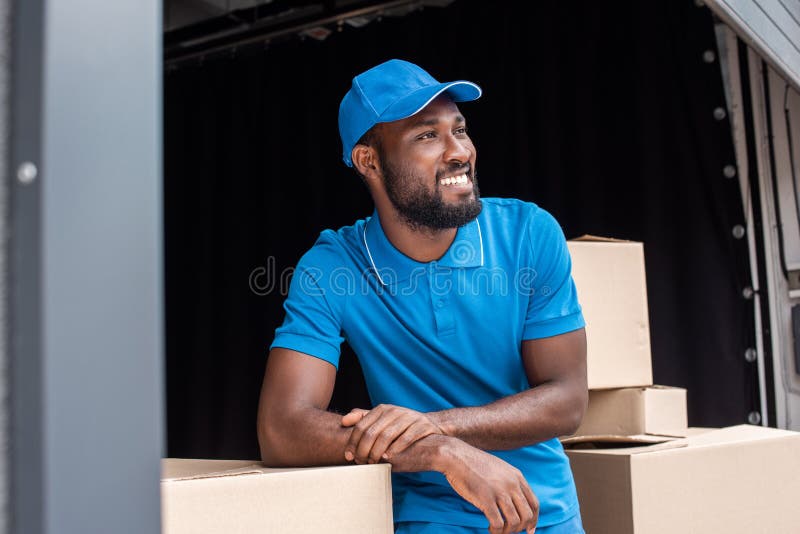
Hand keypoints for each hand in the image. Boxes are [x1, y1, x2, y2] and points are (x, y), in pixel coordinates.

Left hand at [341, 404, 444, 464]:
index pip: (361, 426)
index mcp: (382, 409)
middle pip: (372, 432)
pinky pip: (405, 439)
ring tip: (372, 462)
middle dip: (363, 450)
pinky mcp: (421, 426)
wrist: (432, 425)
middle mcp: (394, 411)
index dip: (352, 442)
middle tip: (359, 462)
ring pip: (387, 436)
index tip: (348, 456)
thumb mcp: (382, 419)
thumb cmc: (401, 426)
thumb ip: (363, 418)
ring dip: (377, 452)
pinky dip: (395, 449)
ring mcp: (409, 418)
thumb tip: (343, 421)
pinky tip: (387, 458)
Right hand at [391, 437, 537, 533]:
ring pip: (514, 522)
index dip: (533, 520)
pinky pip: (498, 523)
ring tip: (497, 531)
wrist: (456, 456)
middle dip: (521, 528)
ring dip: (507, 532)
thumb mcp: (499, 468)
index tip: (529, 530)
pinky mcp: (486, 499)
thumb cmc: (473, 463)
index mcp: (517, 477)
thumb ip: (509, 481)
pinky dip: (496, 531)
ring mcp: (499, 492)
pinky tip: (490, 530)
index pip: (534, 504)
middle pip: (527, 515)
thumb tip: (513, 498)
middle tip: (510, 532)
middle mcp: (512, 484)